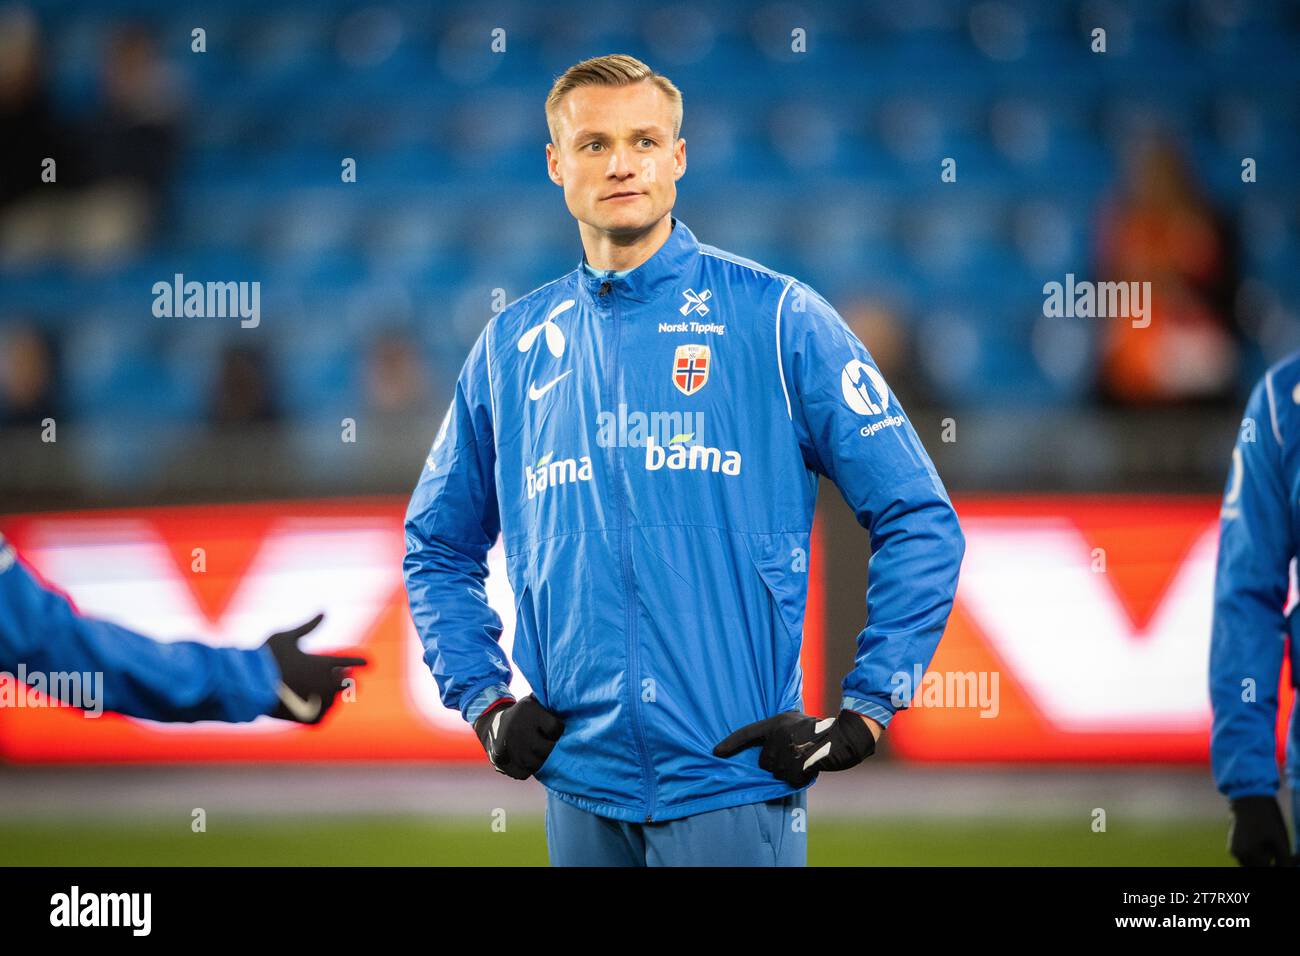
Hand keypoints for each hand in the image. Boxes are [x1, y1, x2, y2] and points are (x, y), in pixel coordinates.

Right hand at [263, 614, 366, 723]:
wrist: (247, 686)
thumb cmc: (266, 658)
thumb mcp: (286, 636)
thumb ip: (308, 626)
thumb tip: (324, 610)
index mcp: (323, 662)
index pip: (351, 661)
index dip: (361, 661)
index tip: (369, 663)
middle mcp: (325, 683)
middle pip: (349, 683)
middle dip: (350, 680)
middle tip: (348, 678)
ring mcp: (318, 702)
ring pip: (336, 700)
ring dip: (335, 695)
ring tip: (330, 692)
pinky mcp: (308, 718)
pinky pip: (323, 717)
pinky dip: (322, 711)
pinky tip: (319, 707)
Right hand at [473, 693, 564, 779]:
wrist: (492, 724)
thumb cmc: (524, 715)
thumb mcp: (534, 702)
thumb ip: (550, 705)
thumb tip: (573, 705)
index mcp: (528, 711)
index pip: (555, 728)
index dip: (559, 731)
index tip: (556, 730)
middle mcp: (517, 729)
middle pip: (546, 749)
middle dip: (552, 750)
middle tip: (552, 747)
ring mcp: (508, 746)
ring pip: (535, 764)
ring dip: (542, 762)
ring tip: (541, 755)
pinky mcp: (500, 761)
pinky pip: (523, 774)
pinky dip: (528, 770)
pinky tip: (529, 761)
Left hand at [713, 709, 875, 787]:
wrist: (844, 736)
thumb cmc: (819, 729)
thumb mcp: (795, 722)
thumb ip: (778, 732)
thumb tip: (764, 752)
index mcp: (776, 722)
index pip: (746, 733)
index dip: (730, 743)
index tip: (715, 753)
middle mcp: (778, 735)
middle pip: (765, 762)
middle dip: (778, 763)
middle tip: (797, 754)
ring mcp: (788, 750)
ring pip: (778, 773)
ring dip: (790, 771)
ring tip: (805, 758)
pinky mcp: (798, 764)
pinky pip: (791, 780)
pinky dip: (800, 778)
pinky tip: (810, 766)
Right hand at [1229, 795, 1294, 865]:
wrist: (1249, 796)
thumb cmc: (1267, 817)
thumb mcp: (1281, 840)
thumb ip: (1284, 860)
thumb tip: (1284, 868)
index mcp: (1247, 854)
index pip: (1268, 869)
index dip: (1282, 865)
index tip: (1292, 857)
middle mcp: (1237, 854)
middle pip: (1259, 867)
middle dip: (1273, 862)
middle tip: (1288, 853)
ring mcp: (1233, 849)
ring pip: (1254, 863)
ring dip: (1266, 859)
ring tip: (1275, 844)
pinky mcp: (1233, 844)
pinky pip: (1249, 856)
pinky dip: (1258, 853)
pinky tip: (1266, 841)